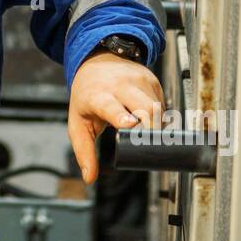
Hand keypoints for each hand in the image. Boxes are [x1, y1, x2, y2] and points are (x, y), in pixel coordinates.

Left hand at [67, 50, 163, 183]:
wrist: (96, 62)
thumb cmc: (87, 96)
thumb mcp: (78, 123)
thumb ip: (84, 152)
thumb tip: (90, 178)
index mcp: (98, 96)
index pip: (112, 106)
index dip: (122, 116)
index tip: (130, 125)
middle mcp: (119, 85)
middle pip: (145, 109)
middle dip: (151, 129)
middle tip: (148, 145)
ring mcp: (138, 80)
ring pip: (157, 107)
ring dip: (156, 124)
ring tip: (143, 131)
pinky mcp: (151, 79)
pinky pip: (162, 103)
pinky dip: (158, 115)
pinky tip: (146, 117)